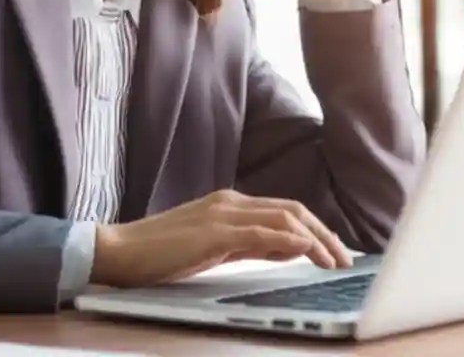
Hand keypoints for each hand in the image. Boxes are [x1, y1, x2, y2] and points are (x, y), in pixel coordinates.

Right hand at [90, 189, 354, 286]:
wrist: (118, 253)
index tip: (336, 250)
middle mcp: (231, 202)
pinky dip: (290, 241)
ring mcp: (223, 214)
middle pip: (294, 211)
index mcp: (231, 203)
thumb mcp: (214, 248)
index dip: (316, 228)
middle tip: (345, 258)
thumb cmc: (162, 255)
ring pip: (284, 219)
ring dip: (316, 240)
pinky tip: (308, 253)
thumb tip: (288, 249)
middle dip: (325, 234)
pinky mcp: (214, 233)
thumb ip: (249, 245)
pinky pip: (262, 233)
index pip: (286, 210)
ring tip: (334, 262)